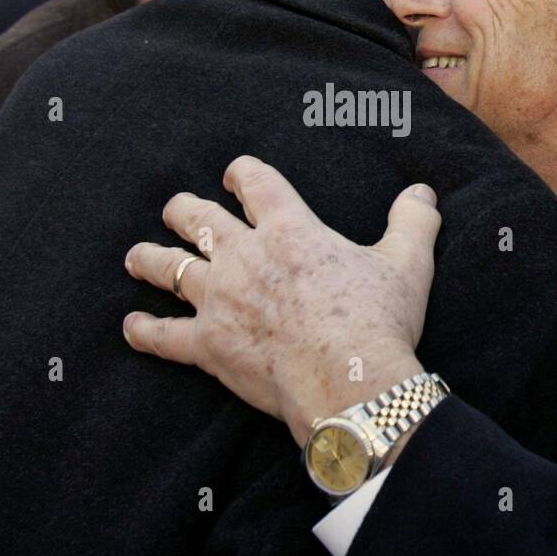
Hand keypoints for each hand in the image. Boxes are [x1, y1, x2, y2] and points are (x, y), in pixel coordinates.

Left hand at [122, 156, 439, 445]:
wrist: (350, 381)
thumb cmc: (379, 321)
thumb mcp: (408, 264)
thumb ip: (413, 222)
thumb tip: (423, 192)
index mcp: (291, 231)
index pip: (256, 184)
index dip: (242, 174)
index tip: (235, 174)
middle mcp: (246, 258)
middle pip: (199, 219)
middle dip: (183, 211)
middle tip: (176, 210)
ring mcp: (221, 301)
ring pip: (171, 269)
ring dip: (151, 260)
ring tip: (137, 256)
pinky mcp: (209, 345)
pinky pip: (165, 336)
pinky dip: (146, 331)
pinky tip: (132, 327)